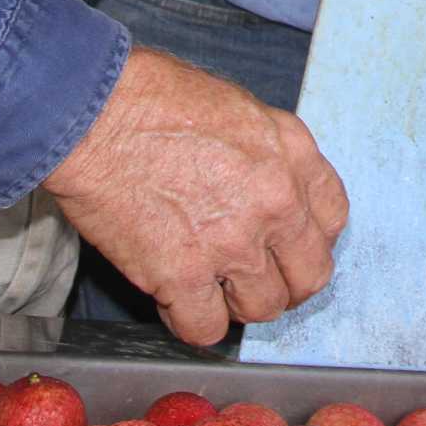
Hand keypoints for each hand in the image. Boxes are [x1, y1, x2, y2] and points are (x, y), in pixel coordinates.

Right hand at [42, 46, 348, 344]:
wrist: (93, 113)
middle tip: (254, 280)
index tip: (287, 246)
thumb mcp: (238, 108)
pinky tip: (172, 299)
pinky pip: (205, 328)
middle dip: (285, 283)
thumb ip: (267, 153)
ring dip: (237, 304)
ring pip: (262, 308)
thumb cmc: (152, 97)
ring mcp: (233, 242)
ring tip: (210, 287)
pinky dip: (190, 322)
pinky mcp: (183, 274)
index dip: (309, 239)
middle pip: (310, 275)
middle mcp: (275, 201)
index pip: (333, 218)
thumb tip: (268, 186)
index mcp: (293, 152)